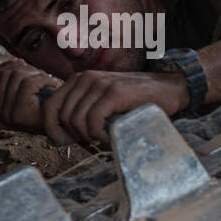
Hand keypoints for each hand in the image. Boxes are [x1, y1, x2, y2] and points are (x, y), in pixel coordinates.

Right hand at [0, 59, 61, 132]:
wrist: (67, 124)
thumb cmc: (47, 105)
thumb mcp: (20, 90)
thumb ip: (3, 78)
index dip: (8, 66)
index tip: (25, 67)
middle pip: (4, 74)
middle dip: (25, 70)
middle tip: (40, 76)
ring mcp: (5, 116)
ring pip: (15, 76)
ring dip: (34, 73)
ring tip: (46, 81)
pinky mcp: (19, 114)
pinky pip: (28, 83)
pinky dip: (44, 78)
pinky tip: (53, 83)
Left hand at [41, 70, 188, 145]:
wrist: (170, 88)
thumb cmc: (138, 100)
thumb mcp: (105, 101)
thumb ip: (85, 109)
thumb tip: (64, 134)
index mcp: (79, 79)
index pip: (50, 105)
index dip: (51, 128)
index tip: (63, 142)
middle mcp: (86, 78)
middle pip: (61, 115)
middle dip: (74, 135)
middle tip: (92, 142)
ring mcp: (100, 84)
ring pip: (76, 119)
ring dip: (89, 136)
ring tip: (104, 139)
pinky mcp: (114, 93)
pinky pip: (93, 120)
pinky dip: (99, 134)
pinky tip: (111, 137)